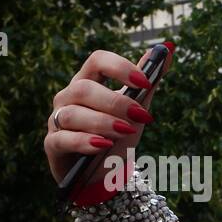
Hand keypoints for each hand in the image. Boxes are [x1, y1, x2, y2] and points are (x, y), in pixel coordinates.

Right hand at [44, 47, 171, 188]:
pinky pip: (63, 139)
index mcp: (88, 82)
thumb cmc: (117, 135)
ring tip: (126, 132)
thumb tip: (168, 49)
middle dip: (116, 102)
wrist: (104, 171)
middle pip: (84, 89)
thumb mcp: (137, 110)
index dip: (120, 67)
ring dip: (103, 123)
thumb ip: (149, 83)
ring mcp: (57, 120)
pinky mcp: (53, 145)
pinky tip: (103, 145)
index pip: (97, 61)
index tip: (145, 81)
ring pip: (72, 115)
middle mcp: (68, 97)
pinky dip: (84, 142)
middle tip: (142, 116)